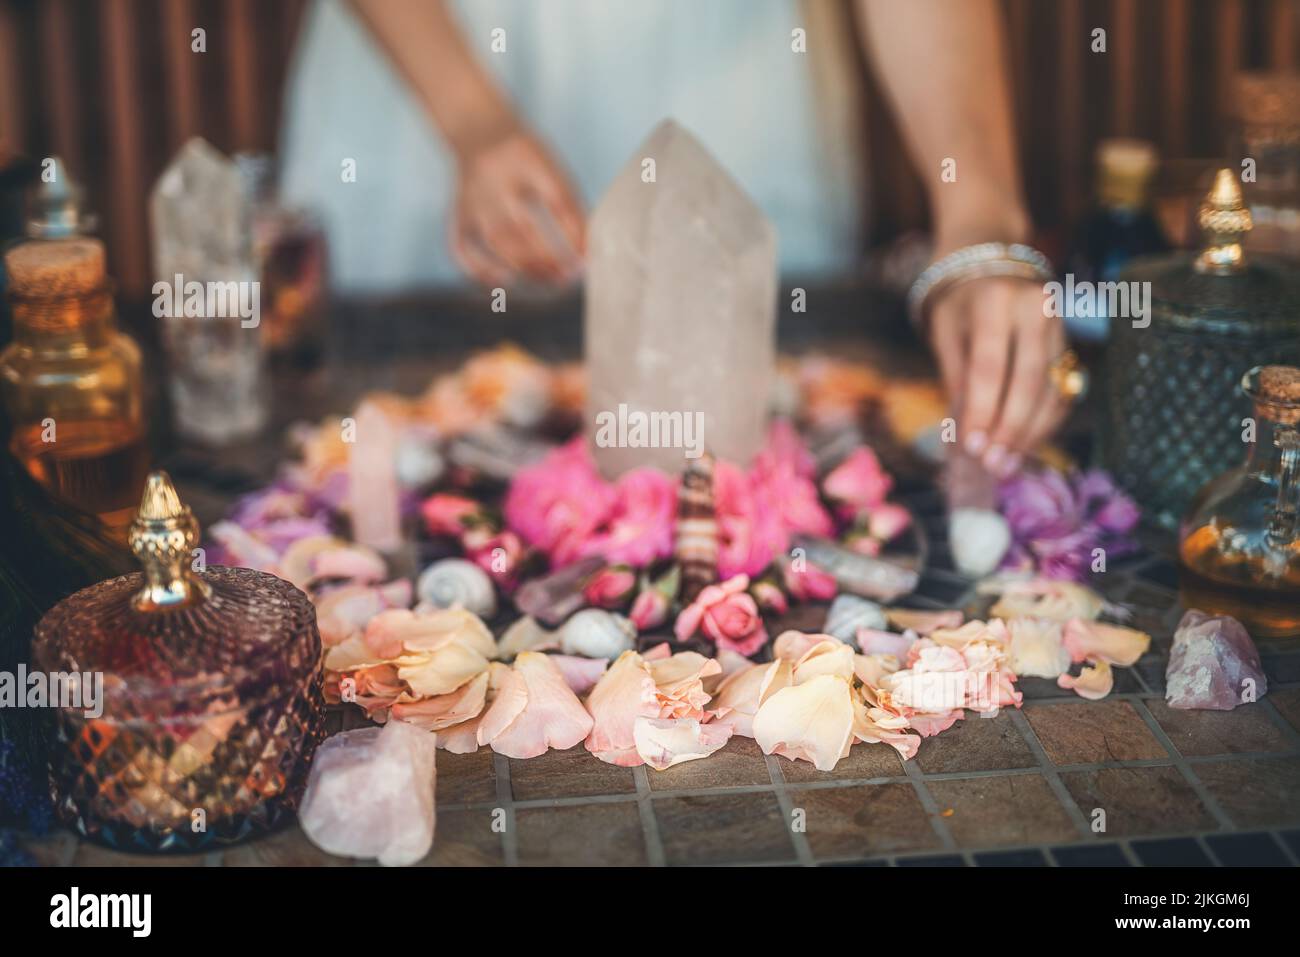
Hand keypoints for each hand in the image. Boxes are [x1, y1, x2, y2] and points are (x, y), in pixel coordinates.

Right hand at [450, 126, 584, 286]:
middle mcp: (495, 180)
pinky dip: (479, 269)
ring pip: (496, 242)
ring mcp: (472, 199)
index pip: (557, 199)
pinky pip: (462, 247)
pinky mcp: (457, 214)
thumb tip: (585, 254)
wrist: (478, 132)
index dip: (574, 232)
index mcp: (526, 161)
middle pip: (522, 228)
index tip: (586, 257)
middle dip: (547, 258)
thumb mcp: (551, 168)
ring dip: (524, 267)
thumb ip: (569, 205)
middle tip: (567, 277)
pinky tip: (505, 282)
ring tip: (549, 280)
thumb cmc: (525, 159)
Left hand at [927, 275, 1068, 475]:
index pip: (990, 367)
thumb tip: (966, 436)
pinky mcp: (1069, 340)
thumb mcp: (946, 333)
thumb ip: (958, 380)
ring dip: (1031, 433)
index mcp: (994, 301)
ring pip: (1052, 389)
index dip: (983, 411)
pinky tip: (1025, 445)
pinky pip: (1062, 389)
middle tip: (993, 465)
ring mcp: (1059, 323)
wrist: (991, 260)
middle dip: (1010, 430)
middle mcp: (1035, 308)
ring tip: (1007, 465)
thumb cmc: (958, 303)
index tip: (972, 448)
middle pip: (1028, 381)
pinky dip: (1045, 422)